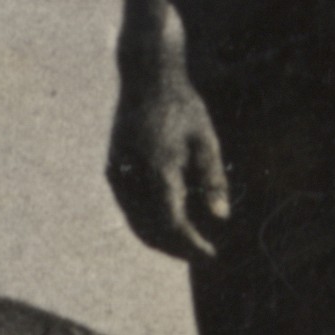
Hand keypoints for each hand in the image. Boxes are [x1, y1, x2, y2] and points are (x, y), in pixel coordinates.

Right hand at [107, 56, 231, 260]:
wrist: (146, 79)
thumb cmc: (182, 107)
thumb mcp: (207, 141)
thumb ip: (213, 181)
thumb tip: (222, 217)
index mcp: (159, 169)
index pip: (173, 223)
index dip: (191, 245)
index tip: (211, 255)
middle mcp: (132, 176)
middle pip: (150, 229)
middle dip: (175, 248)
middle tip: (201, 254)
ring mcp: (118, 174)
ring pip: (135, 222)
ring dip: (159, 238)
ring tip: (186, 243)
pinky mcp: (113, 170)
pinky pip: (128, 207)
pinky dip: (146, 221)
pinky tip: (167, 221)